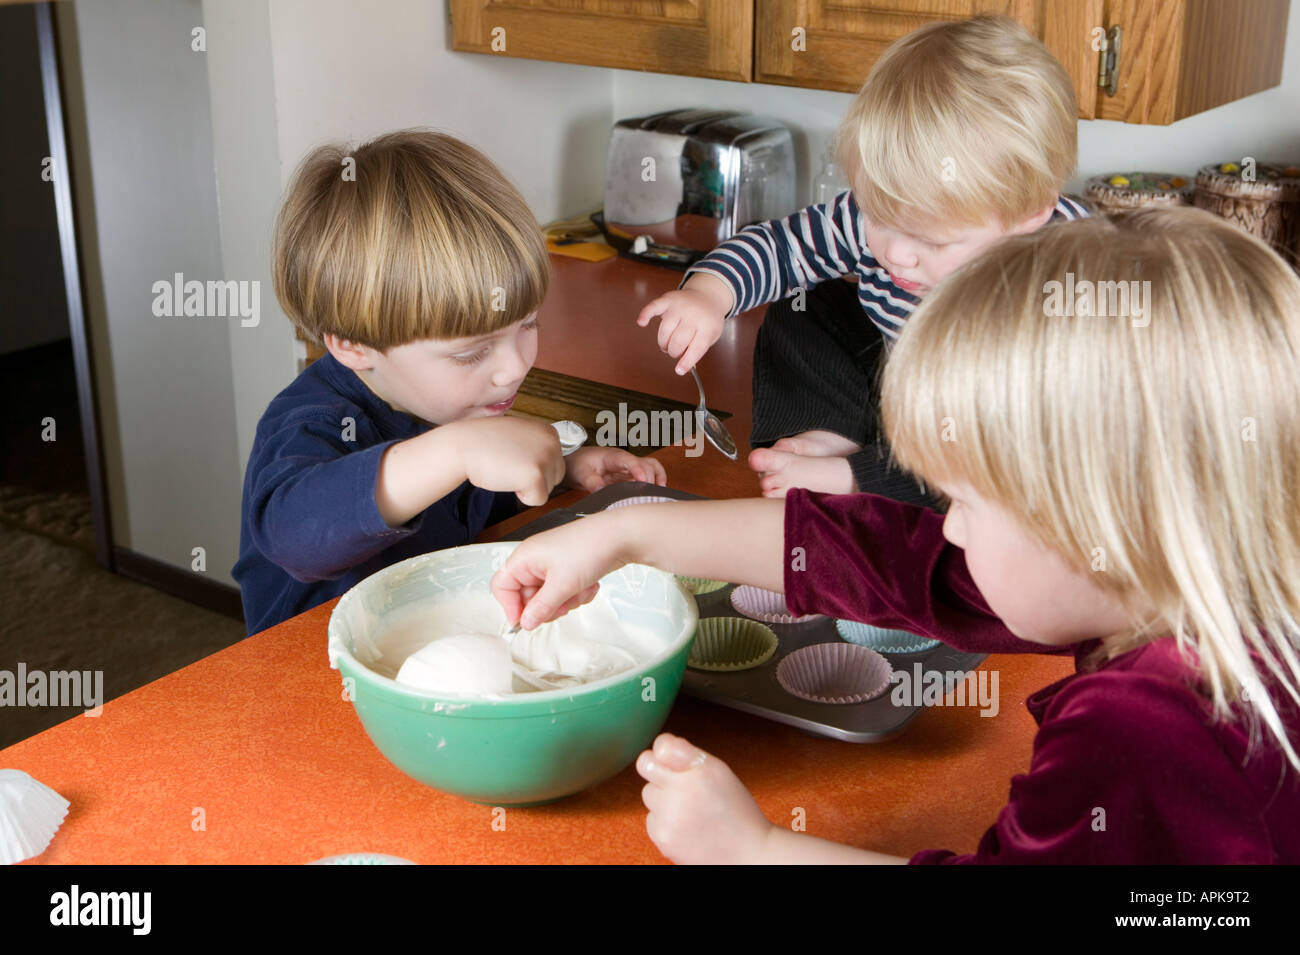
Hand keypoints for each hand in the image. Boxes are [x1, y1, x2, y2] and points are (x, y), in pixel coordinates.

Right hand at [451, 416, 565, 506]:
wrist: (463, 446)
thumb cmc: (484, 443)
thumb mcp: (519, 435)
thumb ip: (536, 446)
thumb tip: (547, 463)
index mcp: (549, 431)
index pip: (555, 462)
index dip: (533, 467)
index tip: (515, 459)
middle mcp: (552, 442)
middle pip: (555, 477)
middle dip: (533, 478)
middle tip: (510, 466)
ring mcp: (546, 458)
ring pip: (547, 489)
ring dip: (527, 486)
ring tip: (507, 469)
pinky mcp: (536, 476)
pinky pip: (537, 500)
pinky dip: (521, 496)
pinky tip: (506, 478)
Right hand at [490, 513, 627, 628]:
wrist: (621, 536)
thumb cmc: (590, 549)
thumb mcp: (562, 585)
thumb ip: (541, 608)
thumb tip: (525, 623)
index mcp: (524, 557)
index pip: (501, 587)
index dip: (511, 607)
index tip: (526, 622)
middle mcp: (534, 560)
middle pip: (526, 596)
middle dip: (547, 606)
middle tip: (564, 606)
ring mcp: (551, 564)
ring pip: (547, 597)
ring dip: (566, 601)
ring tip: (581, 590)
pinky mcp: (567, 569)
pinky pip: (563, 592)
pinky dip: (576, 594)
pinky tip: (589, 586)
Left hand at [564, 447, 666, 492]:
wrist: (575, 462)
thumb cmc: (578, 464)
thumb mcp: (580, 473)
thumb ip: (591, 481)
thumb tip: (601, 490)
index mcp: (613, 457)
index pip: (630, 461)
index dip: (639, 470)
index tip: (644, 482)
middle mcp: (625, 460)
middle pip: (646, 464)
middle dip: (651, 478)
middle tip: (648, 495)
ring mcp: (629, 467)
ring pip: (651, 468)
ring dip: (657, 479)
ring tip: (657, 494)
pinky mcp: (630, 476)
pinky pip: (648, 476)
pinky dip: (654, 483)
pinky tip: (653, 494)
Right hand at [636, 273, 732, 374]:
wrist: (708, 296)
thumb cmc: (707, 320)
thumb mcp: (711, 336)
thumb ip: (697, 350)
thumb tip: (682, 366)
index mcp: (707, 326)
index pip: (696, 348)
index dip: (686, 361)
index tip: (679, 370)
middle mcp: (693, 315)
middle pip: (678, 341)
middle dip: (674, 352)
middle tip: (675, 351)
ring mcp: (680, 306)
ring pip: (665, 330)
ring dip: (663, 342)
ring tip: (667, 343)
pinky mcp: (668, 300)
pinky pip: (653, 307)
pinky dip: (645, 315)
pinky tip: (642, 322)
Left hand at [637, 734, 774, 863]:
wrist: (747, 853)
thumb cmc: (735, 811)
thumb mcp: (720, 771)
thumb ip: (688, 755)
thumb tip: (659, 748)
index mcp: (702, 770)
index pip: (662, 746)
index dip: (664, 750)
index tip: (672, 758)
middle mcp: (683, 792)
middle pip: (647, 767)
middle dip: (661, 773)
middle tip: (681, 785)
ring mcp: (670, 817)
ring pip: (648, 794)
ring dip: (663, 798)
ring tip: (688, 809)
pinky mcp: (663, 838)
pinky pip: (651, 820)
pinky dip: (664, 821)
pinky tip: (685, 826)